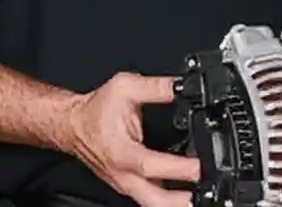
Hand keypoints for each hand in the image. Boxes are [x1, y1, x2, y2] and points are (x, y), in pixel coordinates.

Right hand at [64, 71, 200, 206]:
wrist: (73, 126)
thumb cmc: (95, 110)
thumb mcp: (125, 87)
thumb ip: (156, 87)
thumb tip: (183, 86)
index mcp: (122, 152)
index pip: (153, 166)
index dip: (179, 169)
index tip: (201, 166)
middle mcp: (124, 175)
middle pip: (157, 202)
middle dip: (184, 200)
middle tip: (208, 190)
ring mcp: (126, 185)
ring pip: (155, 206)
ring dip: (179, 202)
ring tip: (202, 193)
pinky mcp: (129, 188)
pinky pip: (152, 200)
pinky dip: (170, 199)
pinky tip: (186, 190)